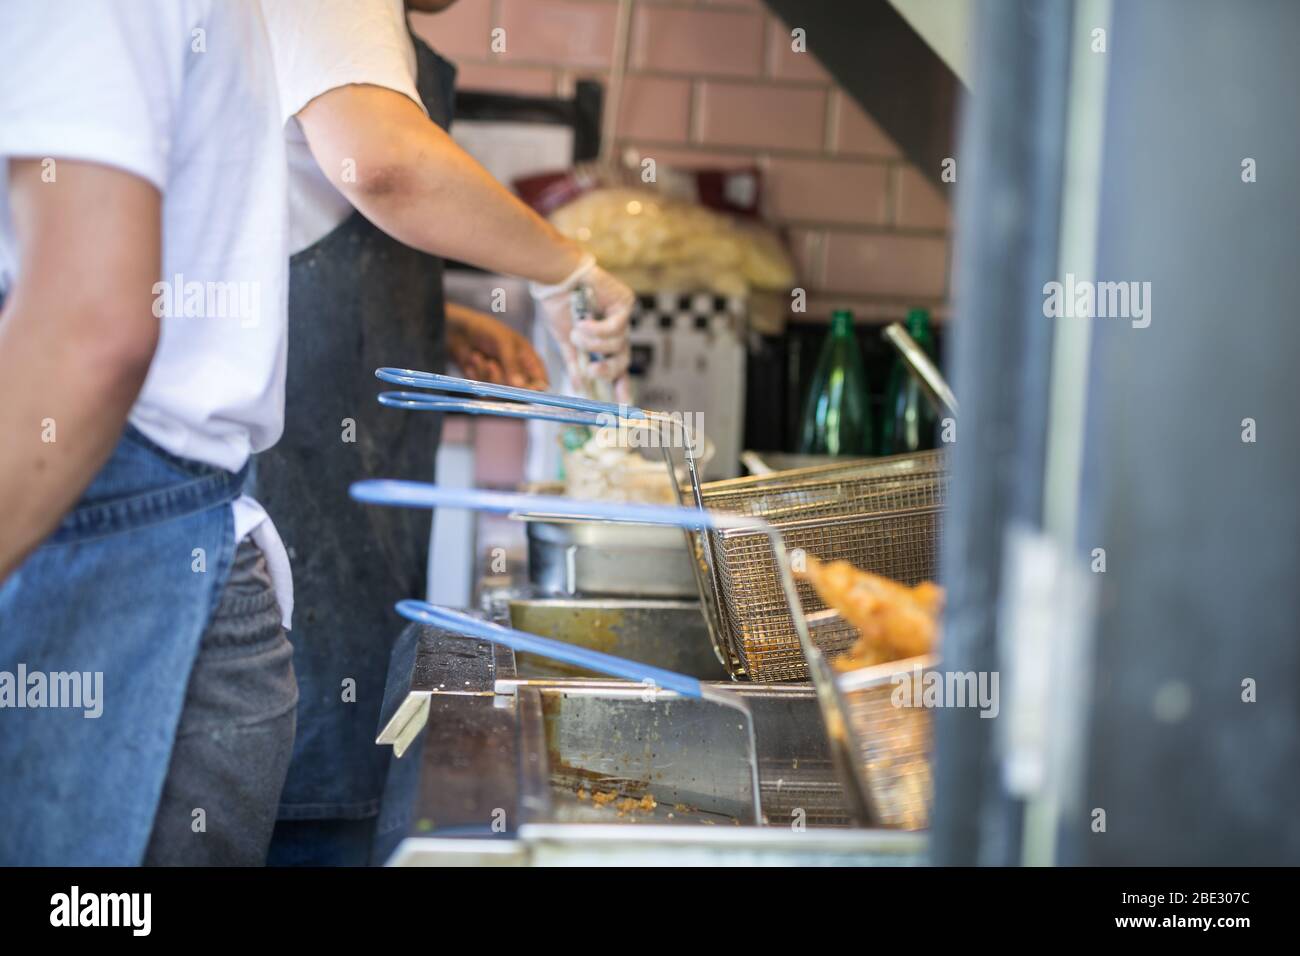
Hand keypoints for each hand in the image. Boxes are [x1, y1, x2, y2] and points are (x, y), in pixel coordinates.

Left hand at [445, 303, 547, 389]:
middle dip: (502, 379)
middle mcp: (518, 374)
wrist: (456, 331)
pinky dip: (477, 376)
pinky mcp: (486, 385)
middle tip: (491, 364)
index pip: (541, 382)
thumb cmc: (485, 329)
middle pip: (519, 392)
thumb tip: (520, 386)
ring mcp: (502, 380)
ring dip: (486, 375)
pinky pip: (485, 391)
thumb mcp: (503, 342)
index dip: (535, 390)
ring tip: (477, 356)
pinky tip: (472, 361)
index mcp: (529, 361)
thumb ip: (512, 364)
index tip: (522, 390)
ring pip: (500, 393)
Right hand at [532, 257, 634, 401]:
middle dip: (607, 369)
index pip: (617, 369)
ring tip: (576, 331)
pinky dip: (598, 329)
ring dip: (594, 343)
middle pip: (623, 361)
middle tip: (592, 371)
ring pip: (617, 344)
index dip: (622, 387)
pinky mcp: (625, 303)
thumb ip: (576, 363)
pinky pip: (616, 327)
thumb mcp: (566, 341)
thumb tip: (579, 387)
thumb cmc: (559, 306)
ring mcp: (623, 318)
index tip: (624, 406)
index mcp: (604, 343)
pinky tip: (583, 322)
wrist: (556, 278)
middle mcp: (617, 332)